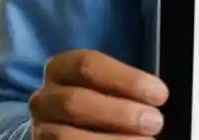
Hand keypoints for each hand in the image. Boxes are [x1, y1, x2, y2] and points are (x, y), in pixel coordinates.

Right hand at [29, 49, 168, 138]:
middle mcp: (44, 98)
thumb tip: (158, 96)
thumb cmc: (101, 104)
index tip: (160, 94)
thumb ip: (129, 90)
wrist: (71, 130)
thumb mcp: (110, 88)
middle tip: (155, 122)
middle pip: (75, 101)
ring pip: (65, 137)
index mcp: (61, 69)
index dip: (126, 79)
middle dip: (120, 113)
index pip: (88, 65)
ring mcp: (39, 130)